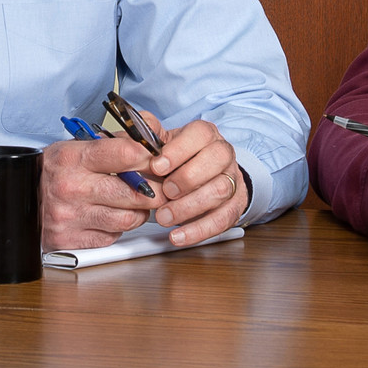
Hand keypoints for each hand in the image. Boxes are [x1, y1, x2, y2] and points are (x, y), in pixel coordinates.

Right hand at [41, 132, 158, 249]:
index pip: (126, 154)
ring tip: (133, 203)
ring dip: (138, 212)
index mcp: (73, 158)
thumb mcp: (76, 146)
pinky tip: (109, 216)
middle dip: (155, 191)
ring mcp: (70, 216)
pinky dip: (117, 228)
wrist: (17, 194)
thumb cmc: (53, 170)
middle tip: (159, 188)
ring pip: (128, 219)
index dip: (149, 158)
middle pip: (135, 193)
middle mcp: (71, 187)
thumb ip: (115, 144)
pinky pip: (112, 237)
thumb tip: (152, 143)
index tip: (156, 160)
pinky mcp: (70, 239)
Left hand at [142, 115, 251, 245]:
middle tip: (165, 192)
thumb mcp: (162, 143)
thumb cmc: (178, 160)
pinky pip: (222, 220)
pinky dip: (198, 230)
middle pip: (217, 159)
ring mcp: (231, 180)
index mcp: (205, 135)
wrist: (203, 178)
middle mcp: (223, 155)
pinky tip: (178, 236)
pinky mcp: (233, 207)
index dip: (178, 150)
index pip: (200, 134)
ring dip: (189, 207)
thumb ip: (147, 136)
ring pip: (220, 190)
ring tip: (164, 217)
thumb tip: (134, 131)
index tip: (157, 166)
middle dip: (187, 178)